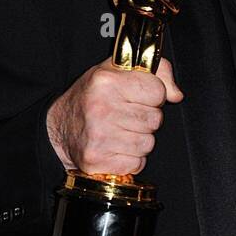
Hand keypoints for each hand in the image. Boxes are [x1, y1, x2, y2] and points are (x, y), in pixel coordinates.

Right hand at [45, 57, 182, 175]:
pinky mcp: (96, 160)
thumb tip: (176, 95)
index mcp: (106, 81)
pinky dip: (130, 159)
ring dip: (139, 140)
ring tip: (120, 131)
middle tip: (126, 115)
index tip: (138, 96)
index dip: (153, 94)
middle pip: (155, 119)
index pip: (158, 90)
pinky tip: (115, 147)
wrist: (58, 126)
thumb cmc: (92, 96)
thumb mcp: (119, 71)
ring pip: (148, 143)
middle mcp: (101, 108)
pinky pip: (136, 163)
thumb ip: (157, 72)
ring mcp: (98, 136)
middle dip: (146, 119)